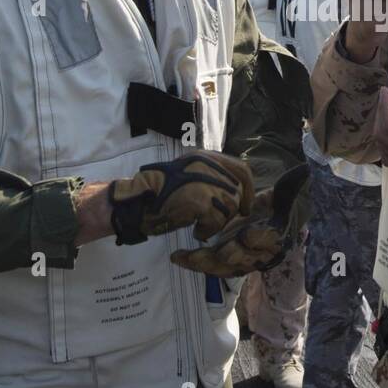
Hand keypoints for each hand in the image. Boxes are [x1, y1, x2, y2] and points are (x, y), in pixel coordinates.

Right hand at [108, 151, 254, 243]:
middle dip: (229, 212)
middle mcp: (208, 165)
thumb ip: (212, 177)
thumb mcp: (189, 174)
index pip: (241, 170)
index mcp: (206, 157)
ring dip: (216, 223)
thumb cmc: (161, 192)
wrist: (138, 202)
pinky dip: (207, 231)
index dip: (248, 191)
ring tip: (200, 225)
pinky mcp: (199, 200)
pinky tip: (195, 230)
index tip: (246, 207)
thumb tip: (238, 192)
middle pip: (236, 193)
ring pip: (229, 209)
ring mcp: (204, 181)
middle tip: (212, 221)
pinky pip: (216, 222)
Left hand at [171, 163, 310, 276]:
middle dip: (227, 256)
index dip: (258, 239)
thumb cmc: (274, 203)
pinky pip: (211, 266)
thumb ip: (291, 184)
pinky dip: (195, 262)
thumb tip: (303, 171)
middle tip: (212, 250)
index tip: (246, 234)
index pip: (268, 241)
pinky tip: (179, 257)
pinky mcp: (227, 261)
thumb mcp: (283, 191)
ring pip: (225, 267)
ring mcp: (242, 259)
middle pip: (244, 259)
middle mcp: (260, 253)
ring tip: (183, 257)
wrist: (266, 217)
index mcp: (277, 236)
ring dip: (204, 263)